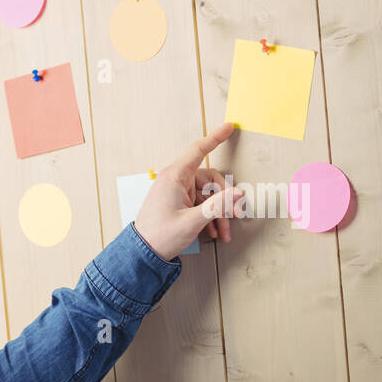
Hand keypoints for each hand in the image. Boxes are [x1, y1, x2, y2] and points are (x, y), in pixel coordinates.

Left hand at [133, 122, 246, 261]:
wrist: (143, 253)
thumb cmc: (160, 235)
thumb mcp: (192, 221)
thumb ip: (217, 206)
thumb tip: (238, 193)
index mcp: (175, 177)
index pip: (199, 150)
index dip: (215, 137)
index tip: (229, 127)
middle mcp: (176, 180)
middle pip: (211, 180)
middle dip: (225, 199)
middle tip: (235, 215)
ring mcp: (178, 191)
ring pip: (209, 195)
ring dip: (219, 212)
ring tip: (223, 232)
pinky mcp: (179, 202)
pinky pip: (202, 203)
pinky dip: (210, 216)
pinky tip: (214, 231)